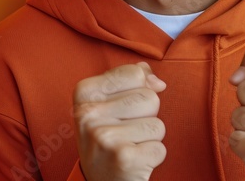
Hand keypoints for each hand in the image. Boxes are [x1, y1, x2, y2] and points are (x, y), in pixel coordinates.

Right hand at [72, 62, 166, 180]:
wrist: (99, 179)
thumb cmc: (109, 134)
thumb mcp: (108, 101)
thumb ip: (130, 79)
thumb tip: (158, 82)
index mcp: (84, 92)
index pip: (135, 73)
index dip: (138, 90)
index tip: (122, 108)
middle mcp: (89, 113)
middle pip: (149, 98)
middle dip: (146, 115)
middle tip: (125, 130)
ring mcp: (104, 136)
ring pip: (157, 124)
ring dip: (149, 137)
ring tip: (129, 144)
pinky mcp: (123, 157)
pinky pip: (160, 148)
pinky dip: (152, 156)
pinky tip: (133, 159)